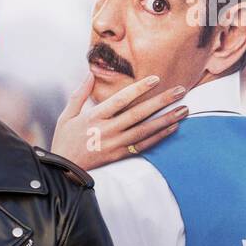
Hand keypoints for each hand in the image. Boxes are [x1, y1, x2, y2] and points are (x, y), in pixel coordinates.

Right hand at [51, 71, 188, 171]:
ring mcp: (114, 144)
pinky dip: (158, 137)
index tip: (156, 79)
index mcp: (94, 116)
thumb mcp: (67, 115)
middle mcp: (107, 130)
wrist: (62, 171)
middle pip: (139, 114)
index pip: (121, 100)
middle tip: (180, 91)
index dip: (139, 89)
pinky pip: (143, 146)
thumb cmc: (64, 141)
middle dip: (161, 102)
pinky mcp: (118, 156)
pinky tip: (172, 128)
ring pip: (145, 130)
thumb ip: (80, 94)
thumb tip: (90, 74)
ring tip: (184, 109)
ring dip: (166, 119)